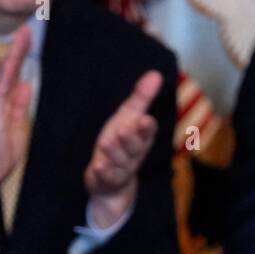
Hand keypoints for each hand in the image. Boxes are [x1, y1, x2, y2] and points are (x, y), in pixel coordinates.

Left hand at [83, 70, 162, 228]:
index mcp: (141, 138)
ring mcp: (121, 169)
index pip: (147, 132)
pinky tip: (98, 167)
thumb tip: (156, 74)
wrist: (112, 180)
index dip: (146, 128)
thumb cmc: (121, 143)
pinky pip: (107, 177)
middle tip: (123, 130)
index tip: (144, 120)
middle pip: (134, 147)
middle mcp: (134, 154)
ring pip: (120, 162)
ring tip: (106, 143)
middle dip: (129, 139)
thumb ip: (141, 97)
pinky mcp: (108, 180)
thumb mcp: (129, 117)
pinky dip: (104, 173)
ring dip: (114, 153)